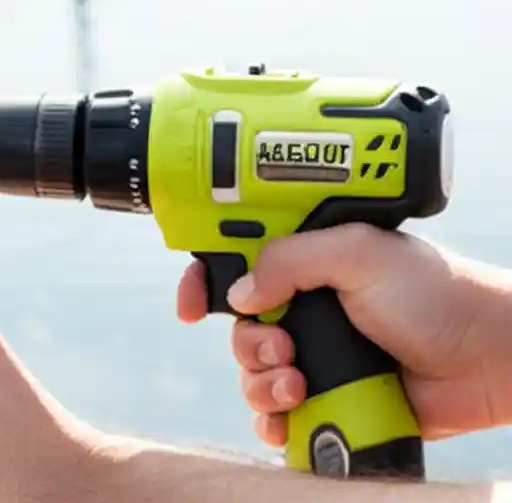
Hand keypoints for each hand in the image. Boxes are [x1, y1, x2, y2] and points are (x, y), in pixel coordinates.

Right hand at [176, 223, 511, 445]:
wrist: (487, 358)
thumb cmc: (437, 294)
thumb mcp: (359, 252)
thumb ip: (290, 259)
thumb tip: (241, 295)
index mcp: (306, 263)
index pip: (234, 264)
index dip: (202, 281)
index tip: (190, 305)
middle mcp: (306, 308)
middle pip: (236, 328)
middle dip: (247, 344)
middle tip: (282, 348)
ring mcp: (317, 356)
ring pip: (252, 375)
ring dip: (263, 384)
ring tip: (301, 382)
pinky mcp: (331, 399)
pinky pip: (278, 417)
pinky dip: (275, 420)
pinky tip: (296, 414)